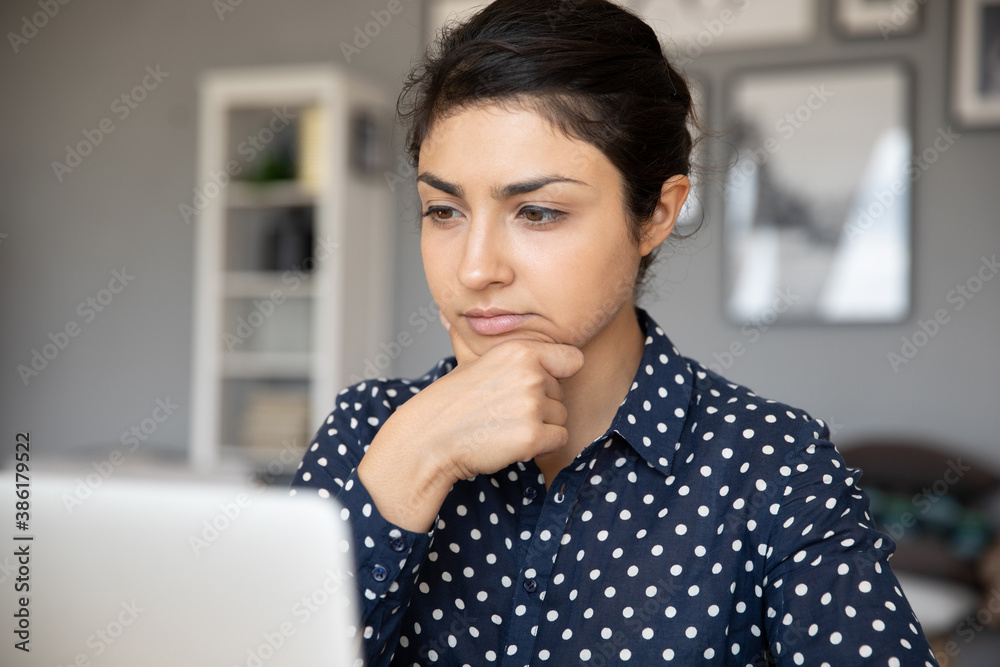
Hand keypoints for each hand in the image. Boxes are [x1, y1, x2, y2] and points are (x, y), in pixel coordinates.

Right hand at [429, 310, 584, 478]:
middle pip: (562, 393)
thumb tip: (448, 315)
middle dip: (540, 406)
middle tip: (504, 410)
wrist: (430, 438)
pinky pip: (559, 440)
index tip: (533, 386)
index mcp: (521, 350)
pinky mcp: (533, 436)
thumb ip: (477, 339)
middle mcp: (530, 374)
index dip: (555, 375)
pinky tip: (511, 442)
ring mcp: (532, 406)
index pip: (572, 359)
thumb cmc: (450, 402)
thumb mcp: (467, 360)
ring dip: (540, 426)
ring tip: (505, 425)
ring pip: (561, 418)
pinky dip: (541, 446)